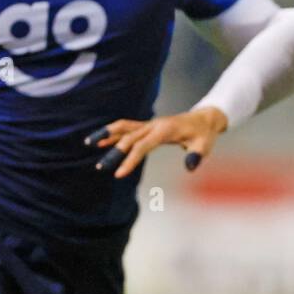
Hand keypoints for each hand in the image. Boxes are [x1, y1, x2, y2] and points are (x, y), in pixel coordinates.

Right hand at [87, 107, 228, 179]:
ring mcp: (148, 125)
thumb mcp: (205, 146)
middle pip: (128, 138)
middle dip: (114, 153)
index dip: (130, 160)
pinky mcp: (146, 127)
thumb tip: (191, 168)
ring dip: (106, 135)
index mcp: (164, 130)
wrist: (204, 120)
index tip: (119, 174)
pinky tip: (100, 140)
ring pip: (123, 128)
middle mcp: (153, 125)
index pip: (142, 146)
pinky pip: (126, 128)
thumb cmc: (204, 135)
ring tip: (89, 143)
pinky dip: (112, 132)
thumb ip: (197, 156)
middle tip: (99, 167)